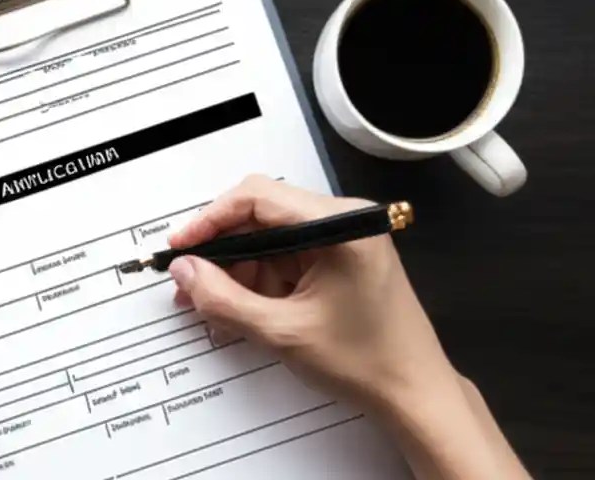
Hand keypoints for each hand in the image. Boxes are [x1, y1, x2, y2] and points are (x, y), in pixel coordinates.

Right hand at [166, 175, 452, 411]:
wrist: (415, 395)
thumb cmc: (365, 362)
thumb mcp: (282, 332)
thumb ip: (223, 299)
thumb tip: (184, 270)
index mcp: (339, 225)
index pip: (257, 198)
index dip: (210, 220)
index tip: (180, 246)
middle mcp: (343, 221)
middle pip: (261, 216)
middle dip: (220, 248)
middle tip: (186, 277)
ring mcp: (342, 241)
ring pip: (268, 239)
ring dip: (235, 267)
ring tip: (204, 299)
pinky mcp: (338, 261)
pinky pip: (284, 258)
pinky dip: (256, 279)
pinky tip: (233, 303)